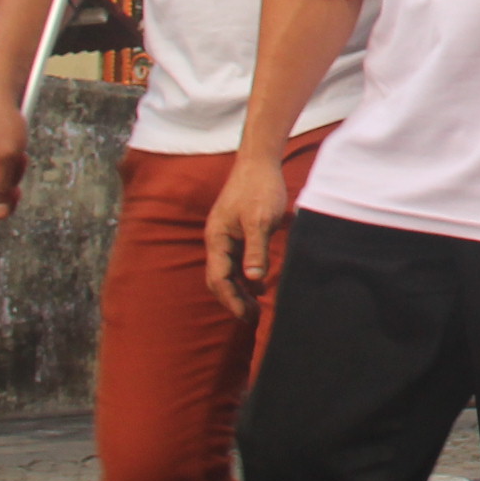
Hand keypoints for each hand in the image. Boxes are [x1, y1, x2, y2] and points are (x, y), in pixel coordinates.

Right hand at [0, 89, 27, 253]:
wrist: (0, 91)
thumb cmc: (1, 122)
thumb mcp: (6, 157)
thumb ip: (1, 188)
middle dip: (6, 195)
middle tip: (16, 181)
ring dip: (13, 177)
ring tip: (18, 154)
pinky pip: (2, 174)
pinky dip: (13, 166)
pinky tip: (18, 149)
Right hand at [205, 156, 293, 318]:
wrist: (259, 162)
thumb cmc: (260, 188)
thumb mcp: (261, 220)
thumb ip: (257, 249)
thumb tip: (254, 280)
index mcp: (217, 239)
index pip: (219, 278)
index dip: (232, 300)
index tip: (247, 315)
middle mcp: (218, 240)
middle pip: (219, 279)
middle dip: (234, 300)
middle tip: (252, 318)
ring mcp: (226, 236)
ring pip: (228, 272)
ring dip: (240, 291)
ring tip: (256, 309)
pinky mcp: (237, 232)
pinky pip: (237, 262)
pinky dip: (245, 277)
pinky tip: (260, 286)